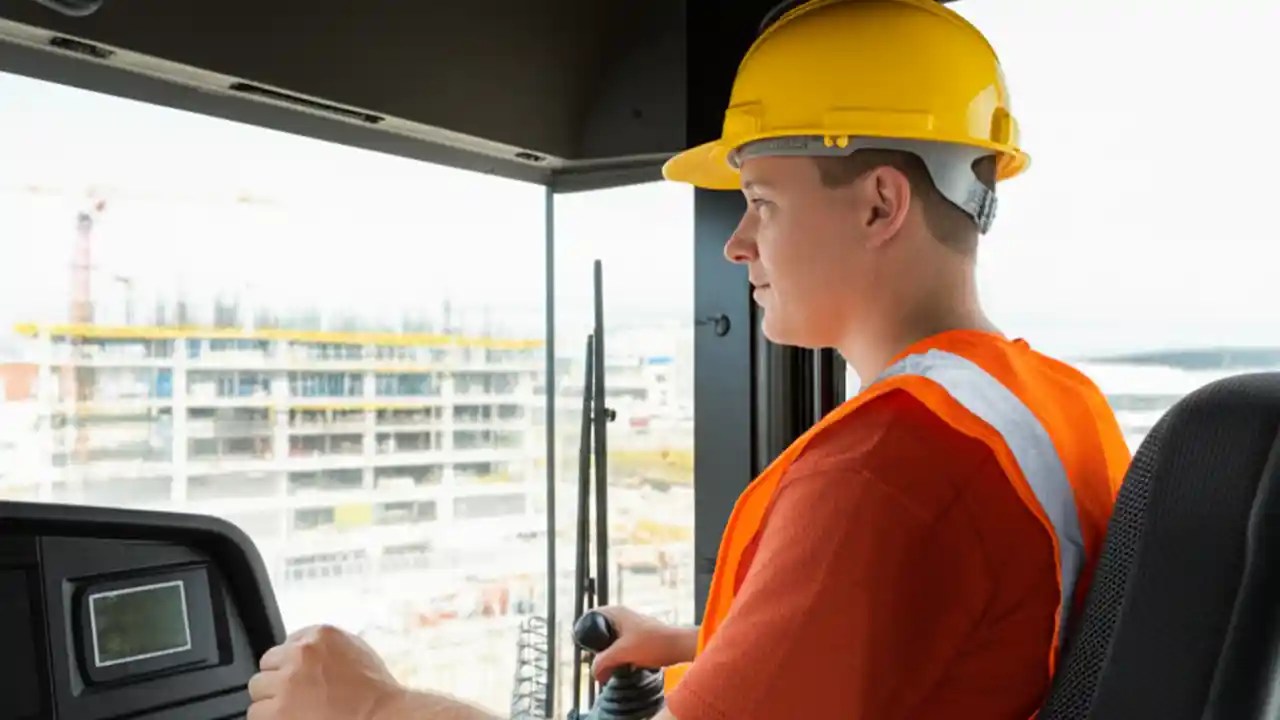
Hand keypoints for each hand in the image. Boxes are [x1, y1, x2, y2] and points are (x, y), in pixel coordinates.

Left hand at [247, 625, 405, 719]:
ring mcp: (286, 682)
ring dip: (272, 703)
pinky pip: (256, 714)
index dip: (292, 666)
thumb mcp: (354, 651)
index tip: (302, 679)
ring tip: (297, 712)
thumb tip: (303, 655)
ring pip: (258, 691)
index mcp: (319, 635)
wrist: (381, 717)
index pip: (286, 645)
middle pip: (268, 666)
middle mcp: (300, 654)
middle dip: (279, 682)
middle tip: (300, 698)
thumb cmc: (375, 692)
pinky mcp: (276, 711)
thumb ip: (325, 648)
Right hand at [589, 606, 697, 683]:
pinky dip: (620, 657)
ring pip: (612, 641)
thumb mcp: (622, 653)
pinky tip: (622, 667)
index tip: (584, 648)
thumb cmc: (652, 644)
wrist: (679, 646)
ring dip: (610, 655)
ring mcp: (632, 626)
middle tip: (597, 663)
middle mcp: (622, 616)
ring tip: (609, 668)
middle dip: (598, 649)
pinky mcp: (640, 638)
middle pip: (600, 632)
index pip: (590, 617)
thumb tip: (594, 674)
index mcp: (616, 612)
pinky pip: (623, 647)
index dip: (584, 632)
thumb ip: (603, 662)